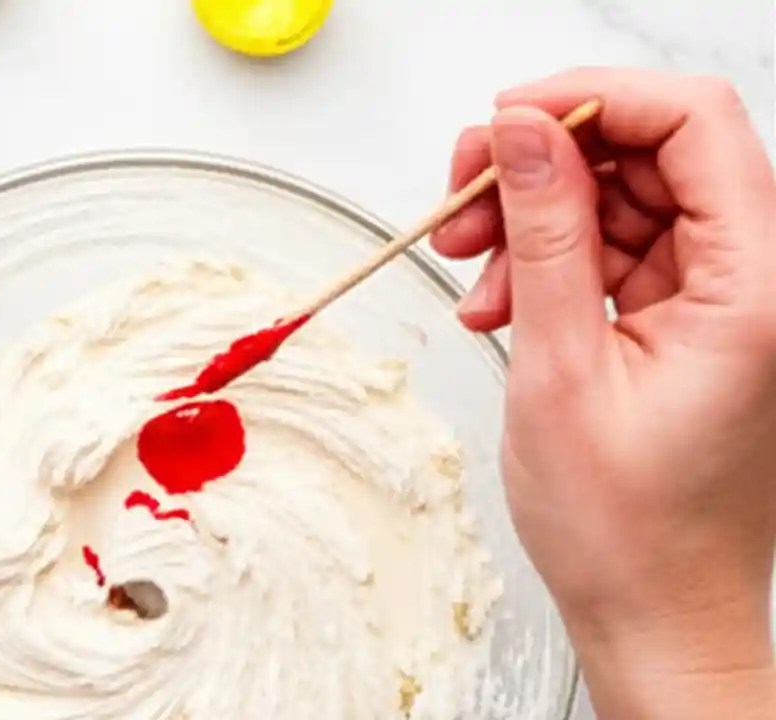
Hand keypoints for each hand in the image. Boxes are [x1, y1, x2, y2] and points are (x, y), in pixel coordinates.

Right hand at [433, 67, 775, 716]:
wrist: (654, 613)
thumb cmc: (628, 531)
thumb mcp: (560, 368)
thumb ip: (543, 236)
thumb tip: (522, 137)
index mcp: (755, 287)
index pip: (694, 123)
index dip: (594, 100)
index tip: (508, 121)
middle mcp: (752, 279)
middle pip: (649, 152)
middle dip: (544, 164)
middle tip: (465, 202)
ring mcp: (717, 298)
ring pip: (619, 199)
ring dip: (532, 221)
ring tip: (474, 277)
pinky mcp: (682, 318)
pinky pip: (610, 251)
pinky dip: (546, 265)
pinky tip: (500, 304)